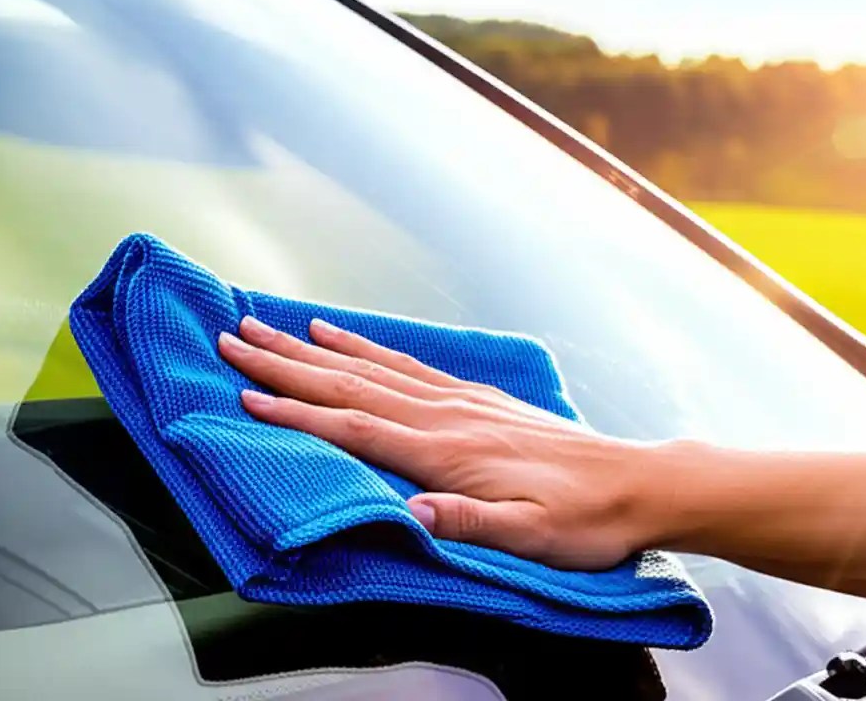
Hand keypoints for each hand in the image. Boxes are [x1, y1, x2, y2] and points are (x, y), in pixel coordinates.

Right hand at [217, 316, 686, 569]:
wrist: (634, 483)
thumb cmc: (581, 520)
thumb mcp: (531, 537)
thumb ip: (470, 523)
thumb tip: (410, 515)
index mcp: (447, 452)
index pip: (356, 426)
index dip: (297, 411)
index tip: (246, 395)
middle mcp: (444, 414)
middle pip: (348, 381)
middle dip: (285, 363)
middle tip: (231, 340)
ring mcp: (457, 399)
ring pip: (368, 365)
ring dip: (311, 346)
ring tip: (266, 327)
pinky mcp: (472, 395)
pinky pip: (403, 362)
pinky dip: (363, 343)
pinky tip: (338, 332)